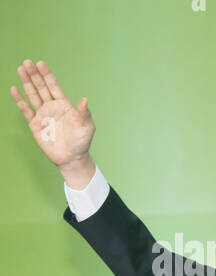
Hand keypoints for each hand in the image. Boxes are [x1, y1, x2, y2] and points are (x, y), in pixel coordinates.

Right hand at [10, 59, 95, 186]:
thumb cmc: (81, 142)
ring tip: (20, 69)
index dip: (47, 75)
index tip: (41, 63)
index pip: (54, 87)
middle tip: (27, 62)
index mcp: (64, 105)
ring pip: (32, 95)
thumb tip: (84, 100)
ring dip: (26, 82)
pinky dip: (19, 100)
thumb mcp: (86, 127)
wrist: (71, 158)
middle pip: (41, 87)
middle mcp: (52, 107)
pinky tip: (14, 89)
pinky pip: (25, 109)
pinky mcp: (35, 124)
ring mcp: (42, 114)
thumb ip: (84, 113)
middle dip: (34, 75)